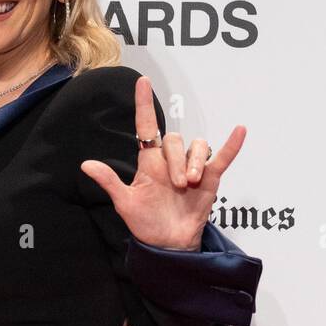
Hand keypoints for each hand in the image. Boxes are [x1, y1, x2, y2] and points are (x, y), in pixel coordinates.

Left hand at [80, 75, 244, 250]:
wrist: (168, 244)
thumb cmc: (146, 223)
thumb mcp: (125, 203)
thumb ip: (110, 182)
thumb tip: (85, 164)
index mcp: (149, 162)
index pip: (146, 126)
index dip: (143, 104)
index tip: (142, 81)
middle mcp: (170, 161)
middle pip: (174, 140)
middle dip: (176, 160)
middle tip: (178, 184)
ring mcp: (192, 168)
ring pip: (197, 145)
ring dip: (194, 161)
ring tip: (191, 182)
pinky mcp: (210, 179)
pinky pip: (222, 157)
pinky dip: (232, 145)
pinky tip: (240, 130)